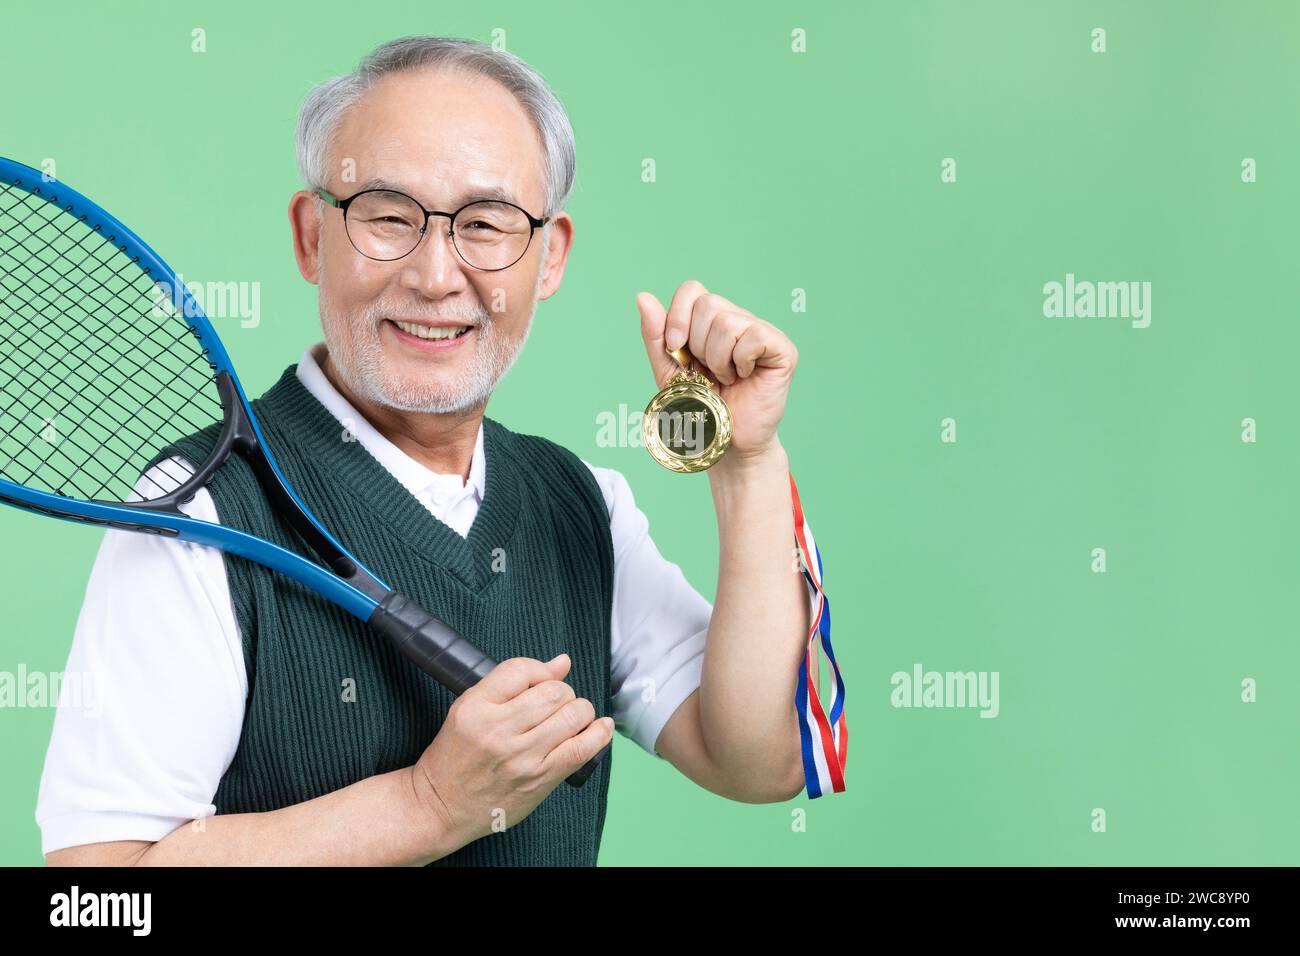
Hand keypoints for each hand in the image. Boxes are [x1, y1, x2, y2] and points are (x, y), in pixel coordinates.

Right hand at [410, 654, 612, 850]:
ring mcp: (521, 756)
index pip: (521, 669)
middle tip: (556, 704)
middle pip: (553, 691)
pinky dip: (598, 734)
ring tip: (572, 718)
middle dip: (562, 692)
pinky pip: (581, 749)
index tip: (542, 681)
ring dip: (580, 711)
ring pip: (572, 714)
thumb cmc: (455, 757)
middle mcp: (498, 730)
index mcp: (475, 707)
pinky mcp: (540, 779)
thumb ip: (513, 683)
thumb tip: (562, 662)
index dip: (540, 671)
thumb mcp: (469, 710)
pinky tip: (600, 727)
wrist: (441, 807)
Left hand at [636, 280, 797, 463]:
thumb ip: (655, 335)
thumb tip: (642, 296)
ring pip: (727, 322)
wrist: (724, 442)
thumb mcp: (668, 370)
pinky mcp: (782, 349)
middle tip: (708, 371)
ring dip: (717, 359)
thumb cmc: (699, 406)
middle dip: (697, 345)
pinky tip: (745, 377)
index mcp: (712, 320)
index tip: (677, 349)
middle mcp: (740, 319)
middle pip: (708, 304)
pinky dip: (740, 362)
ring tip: (726, 378)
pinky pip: (753, 336)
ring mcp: (763, 332)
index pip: (692, 290)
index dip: (678, 317)